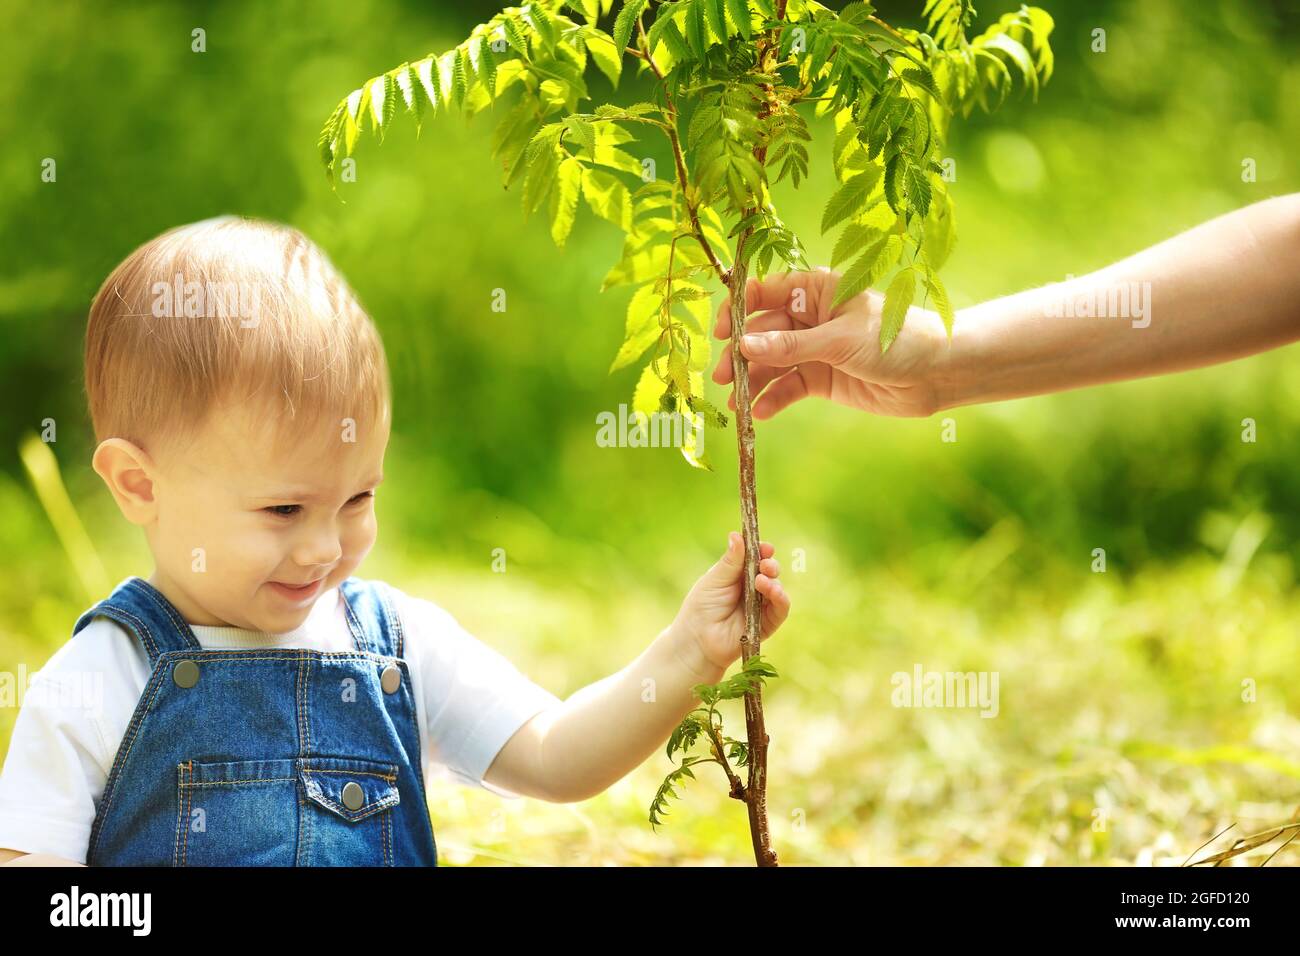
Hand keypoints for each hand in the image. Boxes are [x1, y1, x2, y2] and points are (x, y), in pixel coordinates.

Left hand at [672, 532, 789, 673]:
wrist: (697, 639)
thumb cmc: (701, 608)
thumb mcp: (714, 580)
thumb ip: (730, 561)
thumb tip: (736, 534)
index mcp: (738, 574)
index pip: (756, 557)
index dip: (762, 550)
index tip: (764, 546)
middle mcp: (752, 588)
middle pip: (769, 571)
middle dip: (770, 564)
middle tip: (764, 564)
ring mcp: (761, 605)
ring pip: (777, 588)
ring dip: (773, 580)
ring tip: (762, 580)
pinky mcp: (768, 623)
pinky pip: (781, 608)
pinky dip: (780, 598)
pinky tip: (772, 590)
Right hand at [712, 266, 948, 418]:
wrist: (936, 374)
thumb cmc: (895, 339)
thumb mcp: (839, 341)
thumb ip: (791, 346)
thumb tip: (744, 346)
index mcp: (816, 290)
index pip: (765, 292)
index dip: (739, 310)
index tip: (722, 333)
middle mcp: (811, 317)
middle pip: (763, 332)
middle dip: (741, 355)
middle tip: (724, 378)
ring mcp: (815, 349)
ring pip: (772, 363)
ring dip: (752, 382)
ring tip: (736, 404)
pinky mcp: (822, 379)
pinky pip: (789, 388)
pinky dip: (774, 400)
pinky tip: (761, 413)